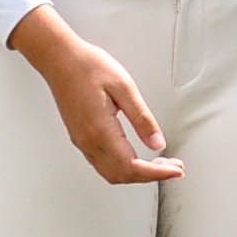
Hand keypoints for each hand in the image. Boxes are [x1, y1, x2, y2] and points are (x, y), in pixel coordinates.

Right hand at [11, 4, 181, 185]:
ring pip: (111, 172)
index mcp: (100, 131)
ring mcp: (82, 141)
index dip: (157, 173)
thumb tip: (158, 143)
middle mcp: (88, 141)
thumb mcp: (124, 88)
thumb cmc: (89, 67)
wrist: (60, 59)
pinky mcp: (80, 137)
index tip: (176, 171)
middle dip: (151, 176)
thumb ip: (142, 119)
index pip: (132, 167)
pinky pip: (102, 163)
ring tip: (160, 163)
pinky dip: (124, 167)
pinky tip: (137, 157)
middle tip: (174, 168)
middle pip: (122, 175)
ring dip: (137, 173)